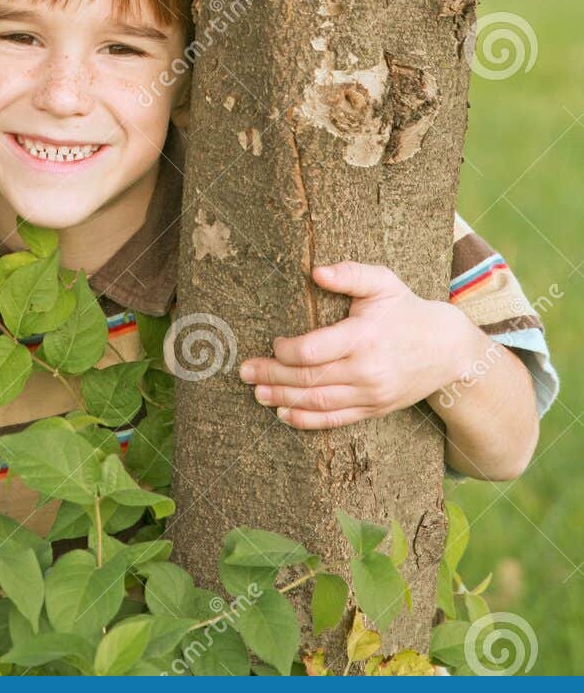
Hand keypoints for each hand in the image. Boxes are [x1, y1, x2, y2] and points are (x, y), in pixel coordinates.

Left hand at [238, 262, 474, 429]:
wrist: (447, 349)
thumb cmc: (406, 310)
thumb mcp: (383, 282)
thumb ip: (349, 273)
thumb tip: (316, 271)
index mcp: (363, 337)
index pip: (314, 352)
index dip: (287, 351)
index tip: (273, 344)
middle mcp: (366, 371)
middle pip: (309, 379)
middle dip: (273, 376)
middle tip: (245, 371)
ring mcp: (371, 394)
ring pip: (318, 402)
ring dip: (283, 399)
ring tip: (257, 393)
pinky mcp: (374, 409)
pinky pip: (335, 420)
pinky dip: (307, 420)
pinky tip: (284, 414)